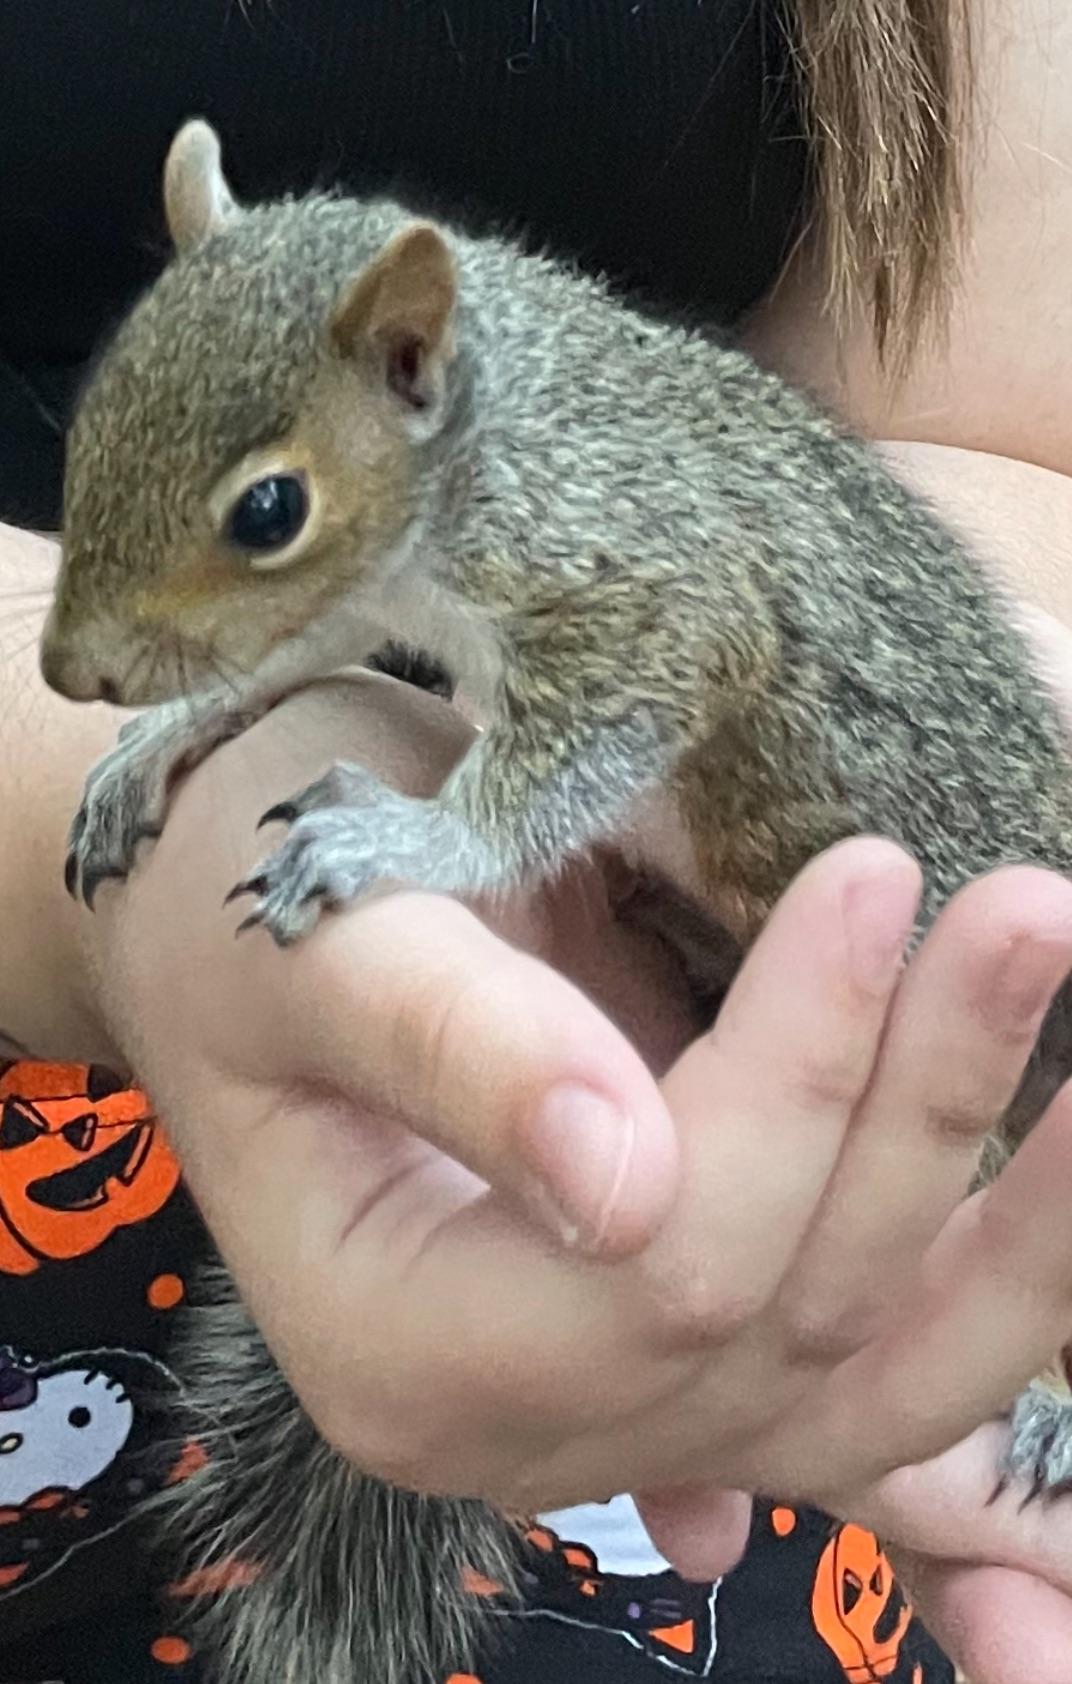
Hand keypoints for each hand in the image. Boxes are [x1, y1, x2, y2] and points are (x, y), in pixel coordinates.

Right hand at [82, 674, 1071, 1622]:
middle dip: (923, 1116)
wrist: (234, 911)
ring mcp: (625, 1413)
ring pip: (877, 1394)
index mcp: (403, 1342)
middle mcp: (526, 1424)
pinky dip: (998, 1308)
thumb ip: (447, 1050)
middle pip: (785, 1323)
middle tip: (1025, 907)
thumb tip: (624, 1182)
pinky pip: (880, 1382)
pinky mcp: (696, 1348)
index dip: (788, 1088)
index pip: (657, 1269)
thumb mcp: (304, 933)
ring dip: (1027, 1245)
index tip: (868, 876)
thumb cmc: (238, 890)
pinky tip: (1068, 1229)